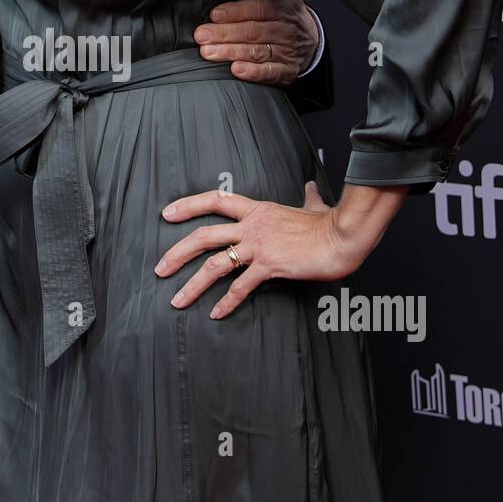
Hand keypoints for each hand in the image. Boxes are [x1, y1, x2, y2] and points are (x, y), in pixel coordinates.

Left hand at [155, 181, 407, 317]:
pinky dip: (227, 302)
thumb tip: (310, 187)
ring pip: (215, 264)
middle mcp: (253, 226)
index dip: (188, 205)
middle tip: (160, 269)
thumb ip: (307, 198)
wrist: (343, 236)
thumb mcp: (313, 206)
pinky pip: (241, 286)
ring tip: (176, 300)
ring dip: (192, 284)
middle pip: (204, 235)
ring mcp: (260, 246)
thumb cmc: (330, 224)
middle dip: (177, 253)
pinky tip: (216, 314)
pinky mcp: (270, 265)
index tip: (167, 214)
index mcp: (258, 210)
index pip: (216, 200)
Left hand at [193, 0, 318, 82]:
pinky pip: (270, 72)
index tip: (214, 15)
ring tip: (208, 52)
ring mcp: (287, 51)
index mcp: (284, 7)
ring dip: (230, 52)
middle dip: (225, 33)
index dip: (236, 11)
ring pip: (257, 52)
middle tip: (202, 35)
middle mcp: (286, 29)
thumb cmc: (284, 14)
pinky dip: (253, 72)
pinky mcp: (287, 70)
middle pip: (253, 31)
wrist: (311, 40)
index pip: (259, 8)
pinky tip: (236, 69)